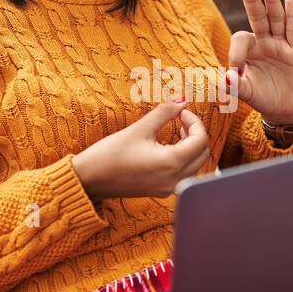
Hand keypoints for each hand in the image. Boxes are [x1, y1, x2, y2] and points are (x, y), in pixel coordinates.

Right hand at [71, 98, 210, 200]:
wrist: (89, 179)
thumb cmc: (109, 155)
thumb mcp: (139, 129)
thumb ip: (164, 113)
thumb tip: (182, 101)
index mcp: (172, 164)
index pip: (200, 140)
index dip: (194, 121)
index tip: (181, 111)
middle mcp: (175, 180)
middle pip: (203, 154)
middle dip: (196, 133)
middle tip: (181, 118)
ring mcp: (169, 188)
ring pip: (196, 165)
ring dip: (192, 146)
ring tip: (178, 130)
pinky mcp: (162, 191)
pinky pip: (184, 174)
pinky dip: (184, 158)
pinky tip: (171, 146)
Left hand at [225, 0, 292, 125]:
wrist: (284, 109)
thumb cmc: (262, 97)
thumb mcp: (246, 93)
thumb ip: (235, 86)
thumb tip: (224, 79)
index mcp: (248, 49)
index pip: (241, 38)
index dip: (236, 53)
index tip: (236, 72)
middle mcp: (264, 41)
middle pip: (257, 15)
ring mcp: (281, 44)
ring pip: (276, 17)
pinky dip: (292, 15)